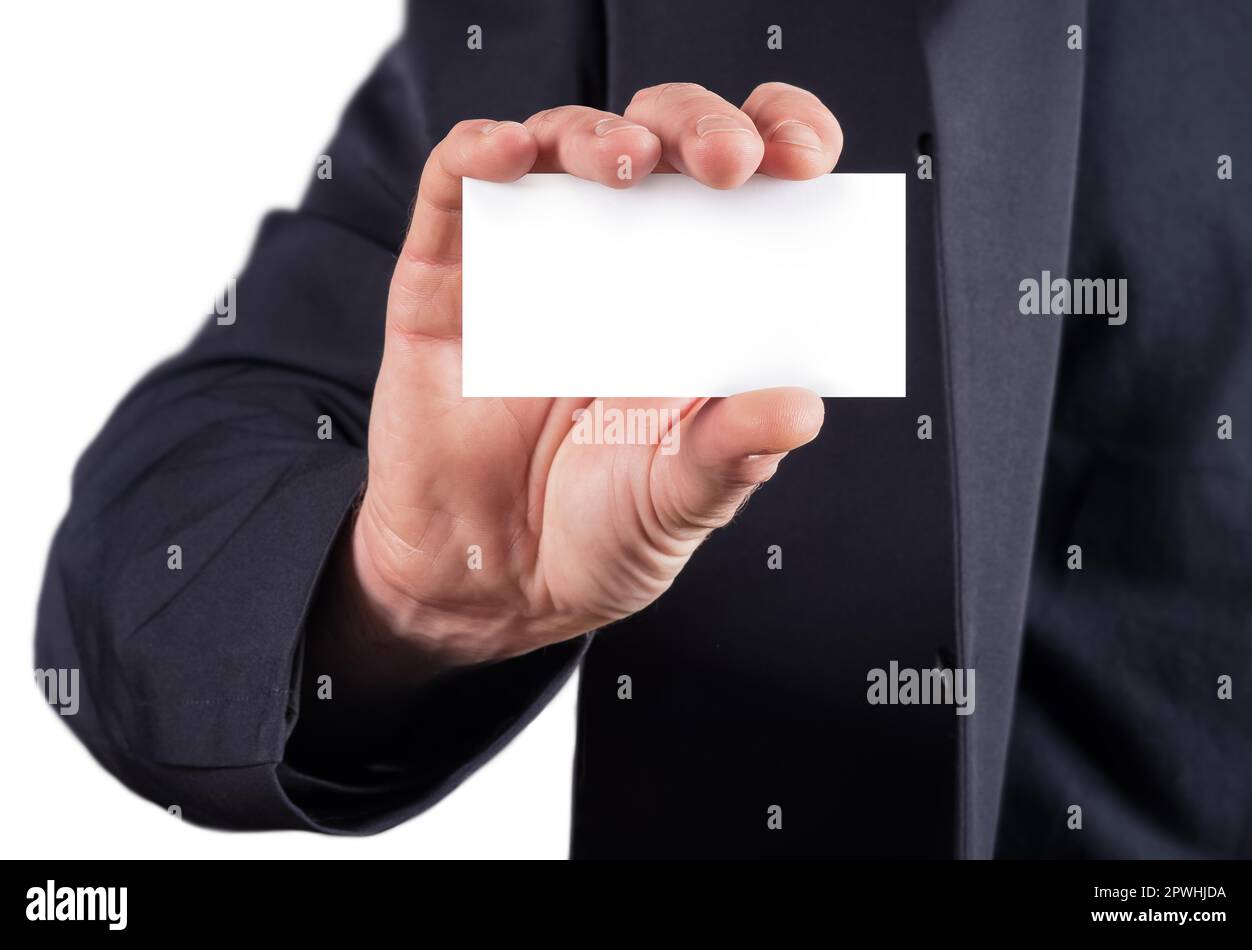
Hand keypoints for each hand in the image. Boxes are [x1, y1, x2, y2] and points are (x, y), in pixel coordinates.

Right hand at [346, 82, 842, 674]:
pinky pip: (455, 192)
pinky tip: (506, 156)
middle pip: (663, 140)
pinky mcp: (447, 282)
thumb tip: (799, 408)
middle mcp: (621, 266)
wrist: (489, 587)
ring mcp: (531, 264)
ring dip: (598, 133)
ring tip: (625, 166)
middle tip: (727, 164)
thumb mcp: (680, 499)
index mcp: (697, 301)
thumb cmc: (598, 534)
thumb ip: (732, 453)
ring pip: (564, 145)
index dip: (777, 142)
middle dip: (701, 125)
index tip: (804, 158)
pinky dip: (477, 155)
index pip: (748, 186)